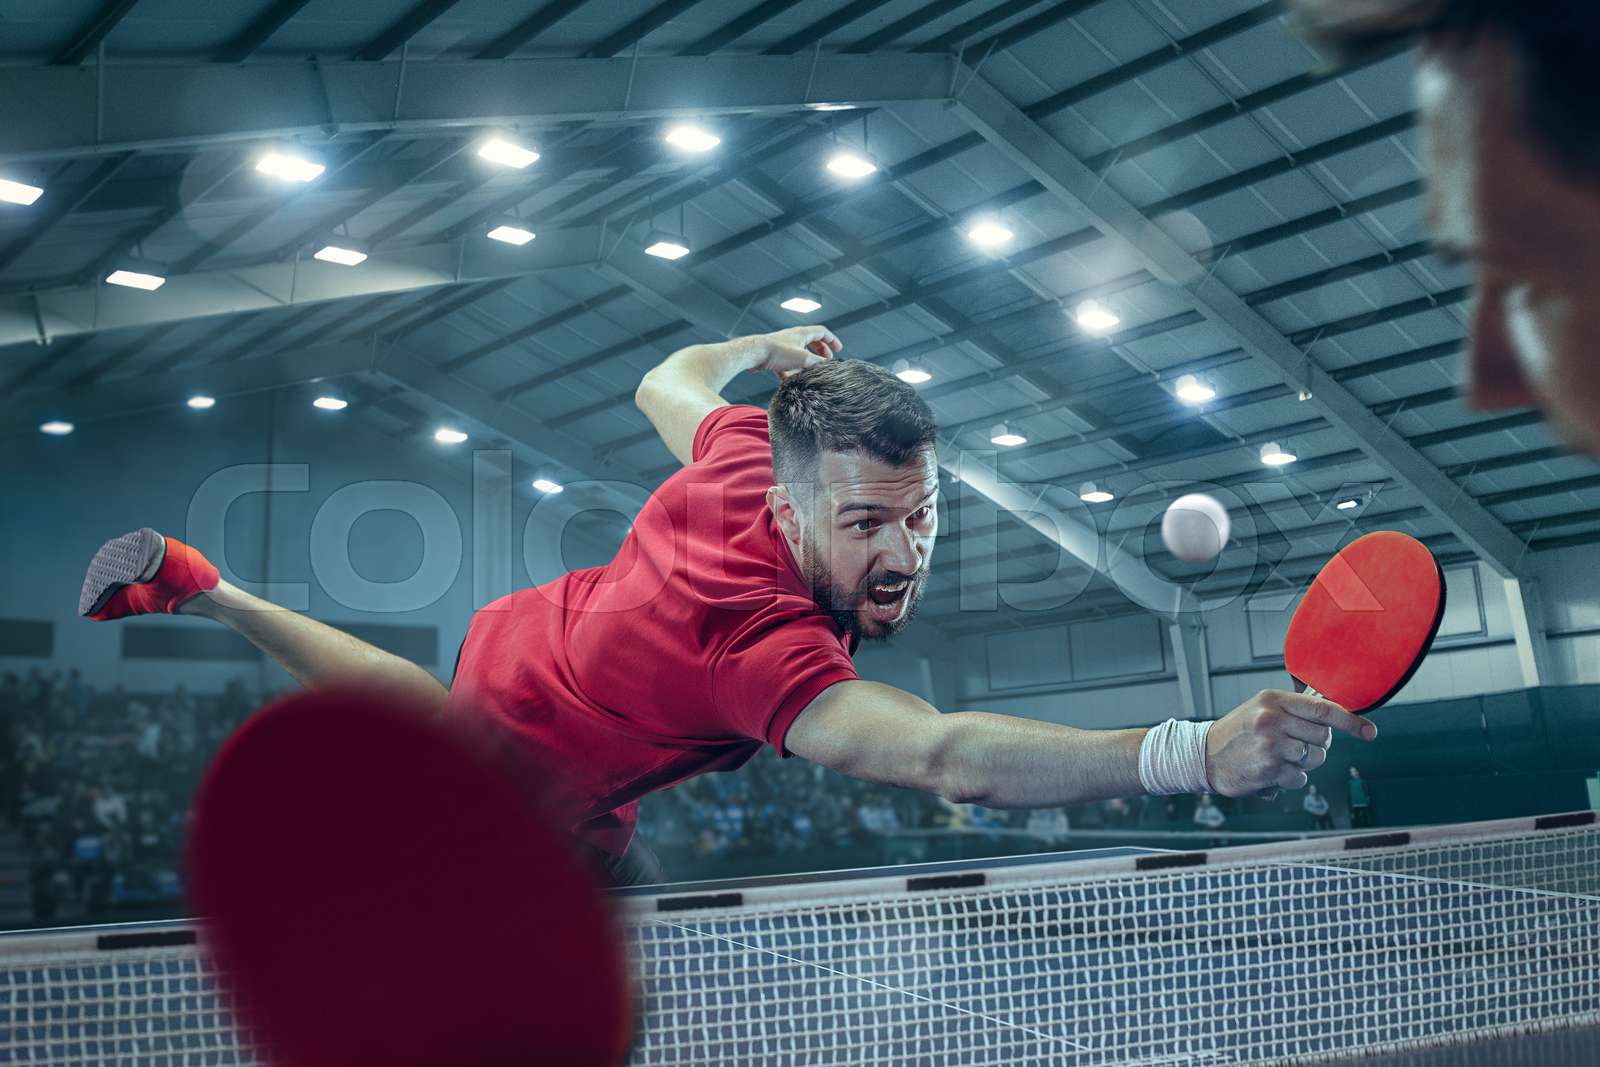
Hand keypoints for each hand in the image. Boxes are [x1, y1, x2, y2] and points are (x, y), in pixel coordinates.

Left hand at [750, 325, 841, 378]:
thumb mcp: (803, 359)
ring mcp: (783, 347)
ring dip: (806, 364)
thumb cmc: (777, 353)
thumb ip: (818, 363)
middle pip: (812, 341)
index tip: (839, 350)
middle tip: (827, 362)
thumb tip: (828, 367)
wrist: (753, 354)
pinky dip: (791, 373)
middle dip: (821, 352)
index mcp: (802, 334)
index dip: (832, 340)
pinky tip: (790, 382)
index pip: (822, 332)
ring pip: (799, 354)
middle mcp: (793, 338)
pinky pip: (786, 365)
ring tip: (809, 374)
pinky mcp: (774, 357)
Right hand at [1204, 690, 1374, 796]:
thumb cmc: (1238, 733)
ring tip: (1279, 760)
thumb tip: (1334, 716)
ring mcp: (1271, 744)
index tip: (1369, 732)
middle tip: (1296, 748)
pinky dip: (1290, 779)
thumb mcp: (1261, 709)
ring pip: (1314, 759)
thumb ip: (1294, 710)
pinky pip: (1300, 778)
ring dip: (1302, 765)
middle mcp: (1272, 719)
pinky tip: (1271, 772)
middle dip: (1316, 747)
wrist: (1203, 755)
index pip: (1323, 709)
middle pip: (1323, 738)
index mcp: (1273, 700)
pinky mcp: (1269, 769)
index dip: (1351, 722)